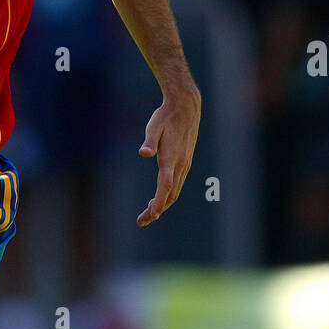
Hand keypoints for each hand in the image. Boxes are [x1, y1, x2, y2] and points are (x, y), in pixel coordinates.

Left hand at [137, 85, 200, 226]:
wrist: (186, 107)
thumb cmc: (166, 116)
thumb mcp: (154, 125)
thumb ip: (149, 140)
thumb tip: (144, 152)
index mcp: (172, 158)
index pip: (166, 184)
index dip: (159, 201)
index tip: (152, 214)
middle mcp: (181, 164)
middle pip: (170, 193)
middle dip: (156, 209)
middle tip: (141, 221)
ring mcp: (184, 164)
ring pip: (174, 191)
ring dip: (162, 204)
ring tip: (147, 215)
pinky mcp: (184, 162)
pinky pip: (176, 184)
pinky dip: (167, 195)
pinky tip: (158, 198)